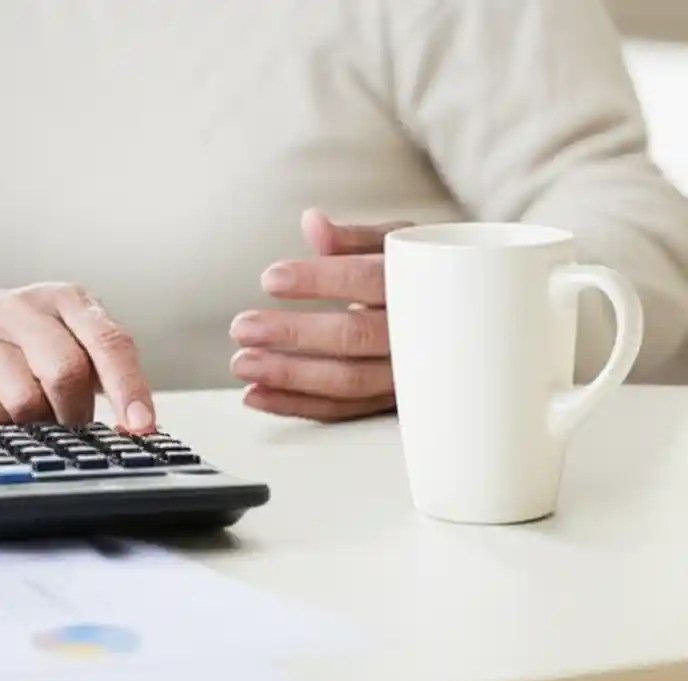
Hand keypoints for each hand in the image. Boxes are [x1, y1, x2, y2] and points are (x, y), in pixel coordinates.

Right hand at [0, 283, 156, 432]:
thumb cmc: (29, 341)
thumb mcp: (71, 336)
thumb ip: (104, 369)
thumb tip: (138, 426)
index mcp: (68, 299)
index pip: (109, 342)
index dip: (129, 387)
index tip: (142, 425)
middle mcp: (26, 310)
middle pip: (66, 372)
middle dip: (78, 412)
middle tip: (79, 431)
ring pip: (26, 400)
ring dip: (42, 426)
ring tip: (42, 423)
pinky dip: (9, 432)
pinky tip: (11, 426)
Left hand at [230, 210, 410, 421]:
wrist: (484, 320)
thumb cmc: (429, 275)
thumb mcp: (405, 245)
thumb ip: (355, 238)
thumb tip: (312, 223)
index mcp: (421, 283)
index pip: (367, 279)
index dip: (319, 280)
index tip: (270, 278)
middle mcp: (420, 333)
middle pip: (354, 336)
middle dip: (293, 334)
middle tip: (242, 328)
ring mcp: (409, 373)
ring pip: (348, 381)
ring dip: (289, 376)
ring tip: (242, 364)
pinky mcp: (393, 402)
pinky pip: (344, 410)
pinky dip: (297, 406)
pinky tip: (256, 394)